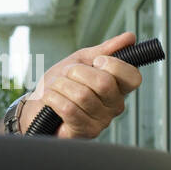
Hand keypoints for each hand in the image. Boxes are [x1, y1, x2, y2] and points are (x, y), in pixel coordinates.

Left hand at [17, 32, 141, 138]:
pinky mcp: (84, 132)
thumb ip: (105, 50)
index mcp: (118, 88)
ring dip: (61, 85)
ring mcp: (101, 121)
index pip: (133, 77)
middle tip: (67, 74)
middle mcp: (114, 106)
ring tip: (56, 87)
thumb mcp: (81, 61)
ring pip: (83, 95)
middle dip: (77, 72)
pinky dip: (53, 98)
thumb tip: (129, 38)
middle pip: (104, 83)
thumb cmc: (61, 85)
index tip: (97, 61)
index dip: (114, 65)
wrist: (37, 106)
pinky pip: (69, 109)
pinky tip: (50, 98)